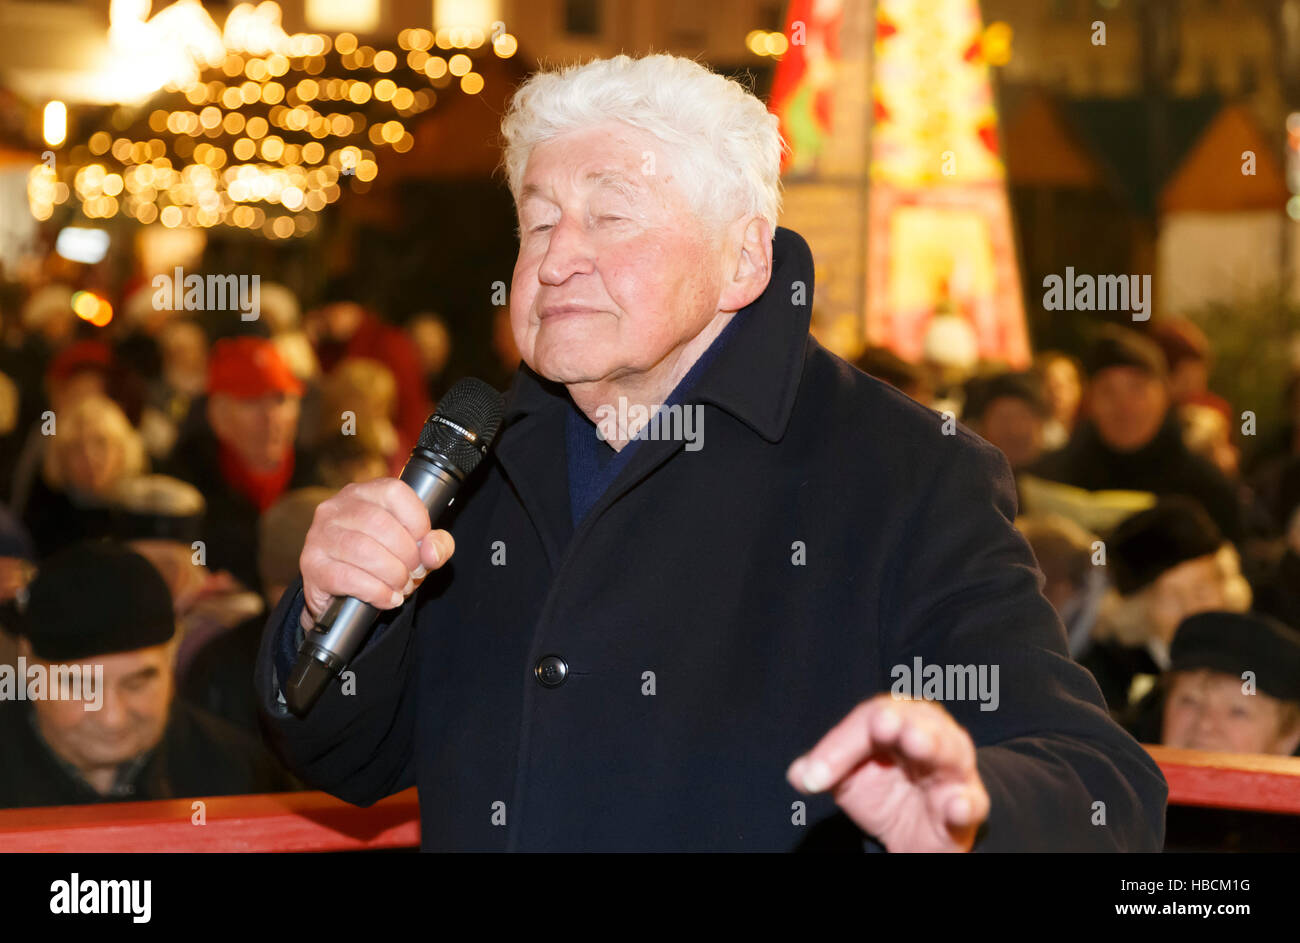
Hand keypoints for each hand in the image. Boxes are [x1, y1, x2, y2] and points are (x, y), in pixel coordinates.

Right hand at [298, 478, 454, 633]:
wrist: (342, 594)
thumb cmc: (382, 560)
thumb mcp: (416, 548)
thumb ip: (436, 544)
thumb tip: (432, 551)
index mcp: (364, 493)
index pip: (394, 492)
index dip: (417, 519)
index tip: (423, 544)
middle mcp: (336, 508)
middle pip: (380, 524)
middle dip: (407, 554)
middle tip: (415, 573)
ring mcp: (320, 535)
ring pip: (363, 550)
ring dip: (392, 573)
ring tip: (401, 586)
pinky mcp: (311, 565)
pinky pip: (347, 577)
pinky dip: (376, 591)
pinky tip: (387, 598)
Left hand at [786, 694, 989, 851]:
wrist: (918, 829)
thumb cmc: (884, 785)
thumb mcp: (847, 778)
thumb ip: (824, 770)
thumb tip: (798, 774)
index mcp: (896, 720)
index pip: (868, 721)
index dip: (840, 745)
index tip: (815, 776)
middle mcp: (929, 735)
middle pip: (916, 722)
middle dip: (899, 723)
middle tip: (883, 724)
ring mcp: (953, 769)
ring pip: (949, 752)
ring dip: (933, 746)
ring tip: (916, 742)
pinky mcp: (968, 806)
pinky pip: (970, 802)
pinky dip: (963, 802)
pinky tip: (954, 803)